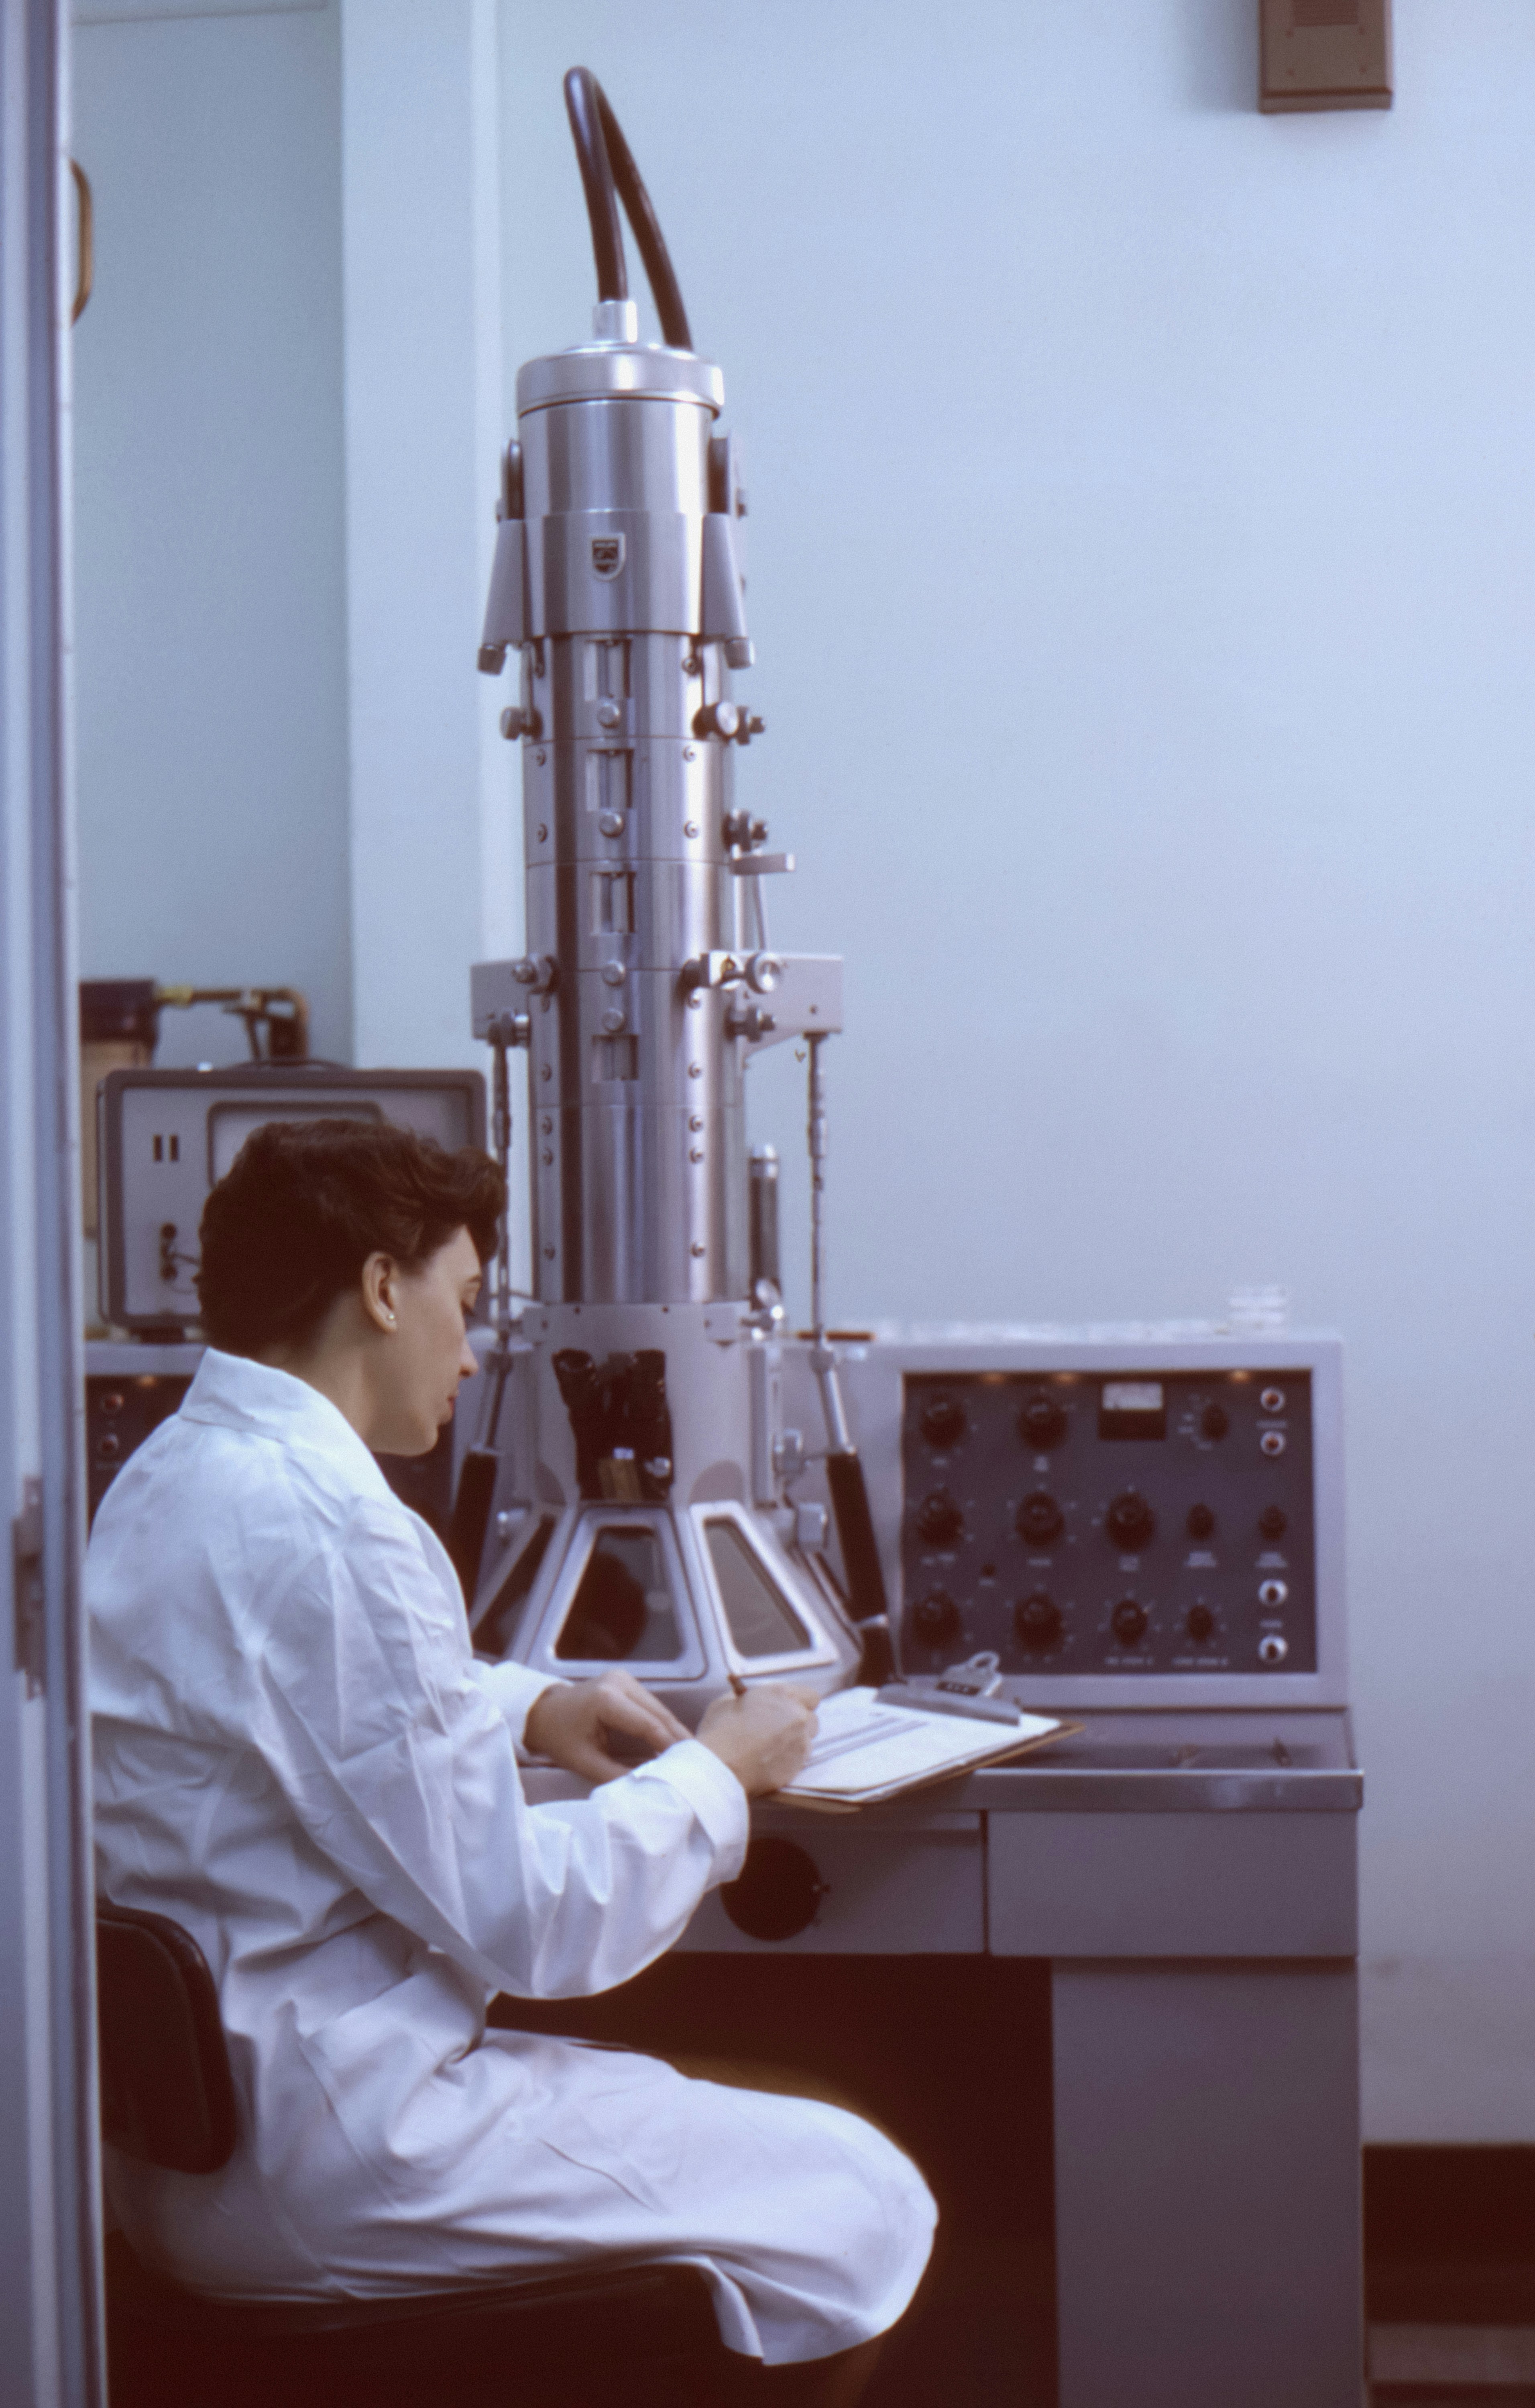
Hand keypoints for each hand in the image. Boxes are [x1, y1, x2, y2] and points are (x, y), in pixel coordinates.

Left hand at [524, 1671, 692, 1784]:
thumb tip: (648, 1785)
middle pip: (659, 1714)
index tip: (687, 1765)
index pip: (647, 1724)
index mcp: (606, 1698)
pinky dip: (663, 1724)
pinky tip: (675, 1742)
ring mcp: (624, 1679)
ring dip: (674, 1731)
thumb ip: (616, 1774)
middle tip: (699, 1762)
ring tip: (690, 1756)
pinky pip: (651, 1705)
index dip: (669, 1745)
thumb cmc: (560, 1737)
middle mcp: (619, 1682)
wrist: (542, 1713)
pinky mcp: (626, 1682)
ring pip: (659, 1708)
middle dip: (678, 1739)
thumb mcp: (584, 1761)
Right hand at [697, 1684, 817, 1797]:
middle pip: (811, 1719)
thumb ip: (751, 1697)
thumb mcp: (728, 1701)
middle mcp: (797, 1716)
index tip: (788, 1709)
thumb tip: (757, 1699)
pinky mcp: (797, 1766)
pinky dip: (788, 1761)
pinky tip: (768, 1762)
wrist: (720, 1767)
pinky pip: (799, 1761)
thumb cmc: (720, 1732)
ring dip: (793, 1743)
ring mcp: (800, 1743)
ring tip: (769, 1749)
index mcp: (782, 1695)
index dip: (799, 1703)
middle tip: (778, 1730)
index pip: (809, 1696)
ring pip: (806, 1741)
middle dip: (798, 1724)